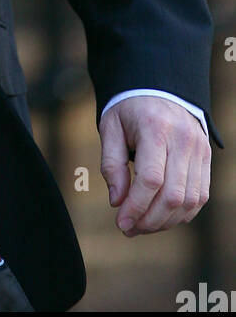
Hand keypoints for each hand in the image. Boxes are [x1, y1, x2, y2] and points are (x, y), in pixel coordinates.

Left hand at [99, 95, 209, 235]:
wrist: (160, 87)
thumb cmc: (130, 110)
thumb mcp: (110, 127)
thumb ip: (111, 164)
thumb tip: (116, 201)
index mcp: (156, 128)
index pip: (151, 179)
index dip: (136, 207)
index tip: (120, 222)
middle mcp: (183, 140)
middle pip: (173, 195)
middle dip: (149, 220)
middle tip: (128, 228)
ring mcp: (199, 150)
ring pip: (189, 201)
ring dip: (165, 221)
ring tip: (142, 225)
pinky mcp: (207, 159)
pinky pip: (200, 197)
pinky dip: (181, 214)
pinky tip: (161, 217)